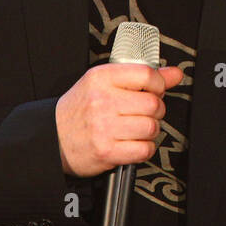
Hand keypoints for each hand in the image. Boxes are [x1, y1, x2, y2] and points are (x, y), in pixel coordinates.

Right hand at [55, 63, 183, 176]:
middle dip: (155, 110)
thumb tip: (174, 74)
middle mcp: (102, 101)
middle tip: (143, 113)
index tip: (154, 91)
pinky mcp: (107, 151)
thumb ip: (141, 77)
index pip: (147, 75)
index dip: (159, 85)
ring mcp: (104, 127)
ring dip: (149, 130)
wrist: (51, 137)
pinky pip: (144, 150)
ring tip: (136, 128)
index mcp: (101, 78)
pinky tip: (132, 143)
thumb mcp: (104, 83)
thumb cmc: (80, 109)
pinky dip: (144, 148)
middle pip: (154, 104)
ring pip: (152, 128)